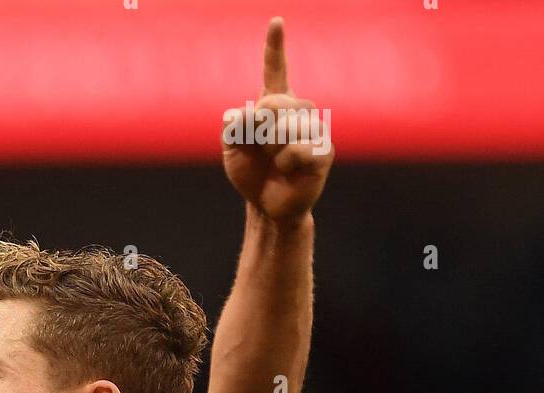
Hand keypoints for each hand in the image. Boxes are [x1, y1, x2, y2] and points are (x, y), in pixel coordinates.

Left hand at [222, 18, 333, 223]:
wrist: (267, 206)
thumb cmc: (252, 173)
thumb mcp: (232, 147)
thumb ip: (233, 125)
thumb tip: (250, 113)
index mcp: (276, 104)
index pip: (276, 71)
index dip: (275, 48)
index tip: (276, 22)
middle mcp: (300, 110)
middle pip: (272, 104)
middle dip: (258, 132)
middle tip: (263, 150)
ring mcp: (315, 129)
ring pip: (285, 127)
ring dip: (272, 149)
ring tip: (276, 162)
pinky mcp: (324, 151)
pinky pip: (298, 149)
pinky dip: (285, 163)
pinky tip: (288, 170)